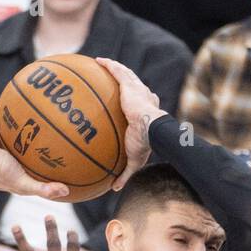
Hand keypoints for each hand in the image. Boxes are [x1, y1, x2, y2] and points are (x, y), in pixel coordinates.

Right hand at [0, 105, 70, 199]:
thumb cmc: (1, 174)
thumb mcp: (25, 185)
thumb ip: (44, 189)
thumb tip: (67, 192)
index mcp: (16, 166)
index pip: (33, 162)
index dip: (45, 159)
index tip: (64, 154)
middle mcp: (8, 152)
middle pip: (24, 142)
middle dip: (36, 136)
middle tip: (54, 128)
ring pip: (12, 129)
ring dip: (21, 122)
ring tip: (35, 111)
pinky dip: (1, 109)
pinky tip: (12, 98)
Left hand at [94, 57, 165, 190]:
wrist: (151, 130)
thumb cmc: (146, 144)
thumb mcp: (134, 160)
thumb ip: (124, 173)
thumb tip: (115, 189)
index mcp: (146, 112)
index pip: (139, 103)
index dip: (133, 100)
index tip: (124, 101)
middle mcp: (143, 97)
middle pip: (132, 86)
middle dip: (123, 81)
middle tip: (111, 80)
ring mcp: (137, 89)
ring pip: (125, 75)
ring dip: (115, 69)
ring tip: (101, 63)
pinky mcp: (130, 84)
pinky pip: (118, 71)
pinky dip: (109, 65)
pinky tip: (98, 60)